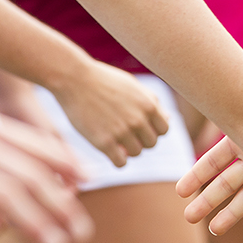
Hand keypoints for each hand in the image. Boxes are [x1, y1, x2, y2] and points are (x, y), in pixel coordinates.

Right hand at [48, 58, 167, 167]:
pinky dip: (117, 160)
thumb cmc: (105, 81)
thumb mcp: (134, 87)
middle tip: (125, 134)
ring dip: (127, 150)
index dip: (153, 131)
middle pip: (151, 143)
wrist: (74, 79)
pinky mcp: (103, 142)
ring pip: (136, 153)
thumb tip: (168, 119)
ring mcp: (121, 131)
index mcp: (149, 105)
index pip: (164, 130)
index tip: (140, 128)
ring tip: (116, 140)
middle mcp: (138, 119)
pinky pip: (120, 163)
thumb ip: (152, 102)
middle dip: (140, 141)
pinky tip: (109, 150)